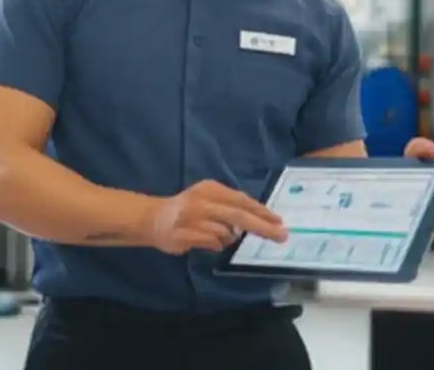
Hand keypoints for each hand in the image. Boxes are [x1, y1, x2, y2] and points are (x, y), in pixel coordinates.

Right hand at [144, 179, 287, 254]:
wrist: (152, 218)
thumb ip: (230, 205)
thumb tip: (259, 219)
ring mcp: (193, 219)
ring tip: (215, 234)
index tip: (279, 221)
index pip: (242, 200)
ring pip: (226, 233)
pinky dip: (215, 245)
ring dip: (228, 238)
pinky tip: (205, 240)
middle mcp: (203, 201)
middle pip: (239, 215)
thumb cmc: (187, 208)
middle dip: (263, 226)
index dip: (262, 211)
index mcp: (211, 189)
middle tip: (281, 235)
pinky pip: (213, 244)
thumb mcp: (208, 198)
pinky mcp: (185, 235)